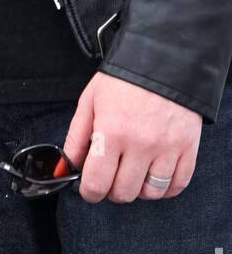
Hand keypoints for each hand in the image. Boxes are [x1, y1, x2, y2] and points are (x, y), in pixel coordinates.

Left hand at [64, 71, 202, 202]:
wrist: (164, 60)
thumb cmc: (123, 80)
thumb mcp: (90, 101)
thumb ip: (76, 137)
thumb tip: (66, 168)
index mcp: (112, 131)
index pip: (97, 183)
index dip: (89, 192)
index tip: (90, 188)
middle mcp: (140, 144)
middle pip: (124, 193)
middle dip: (112, 189)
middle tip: (111, 174)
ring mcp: (166, 148)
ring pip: (151, 193)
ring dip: (139, 189)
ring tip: (133, 171)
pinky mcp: (188, 148)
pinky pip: (177, 185)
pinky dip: (165, 188)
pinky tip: (154, 173)